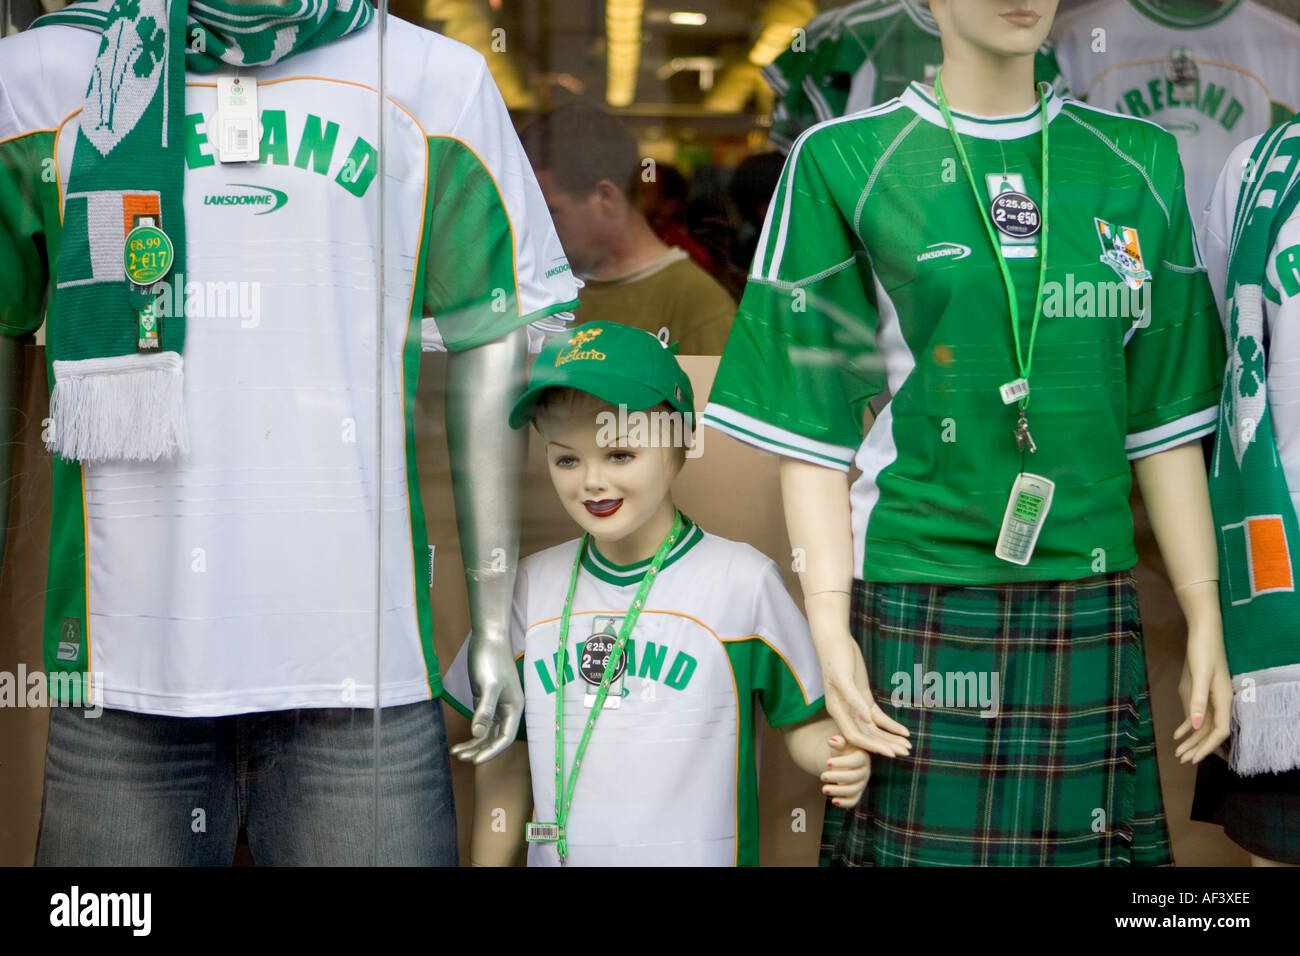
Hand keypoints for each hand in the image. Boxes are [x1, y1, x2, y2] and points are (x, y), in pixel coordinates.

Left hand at [449, 637, 523, 763]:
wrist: (487, 638)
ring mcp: (496, 706)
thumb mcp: (488, 685)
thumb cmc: (491, 659)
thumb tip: (478, 734)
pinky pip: (480, 723)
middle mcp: (507, 710)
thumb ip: (484, 710)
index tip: (475, 760)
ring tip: (456, 753)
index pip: (505, 737)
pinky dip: (471, 733)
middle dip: (480, 750)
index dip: (491, 751)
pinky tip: (459, 741)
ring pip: (486, 733)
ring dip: (473, 744)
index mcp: (514, 708)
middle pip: (495, 738)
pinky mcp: (484, 700)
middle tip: (461, 758)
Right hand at [819, 633, 910, 757]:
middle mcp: (845, 712)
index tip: (891, 754)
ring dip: (890, 738)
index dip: (873, 746)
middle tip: (907, 752)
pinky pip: (878, 716)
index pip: (856, 736)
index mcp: (837, 710)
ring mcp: (856, 706)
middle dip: (887, 745)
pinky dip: (891, 725)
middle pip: (867, 735)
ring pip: (874, 729)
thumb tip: (866, 720)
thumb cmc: (836, 658)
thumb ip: (854, 700)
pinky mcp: (864, 697)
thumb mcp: (843, 678)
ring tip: (908, 746)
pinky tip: (904, 731)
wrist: (835, 641)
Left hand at [821, 736, 869, 807]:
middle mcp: (865, 771)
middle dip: (837, 777)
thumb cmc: (844, 749)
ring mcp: (861, 783)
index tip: (827, 762)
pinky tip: (833, 801)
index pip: (855, 761)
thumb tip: (831, 741)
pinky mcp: (857, 793)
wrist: (845, 760)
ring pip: (853, 790)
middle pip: (854, 777)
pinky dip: (844, 803)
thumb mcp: (842, 744)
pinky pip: (853, 801)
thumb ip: (838, 742)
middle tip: (822, 776)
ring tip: (824, 789)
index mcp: (863, 757)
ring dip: (838, 791)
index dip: (842, 763)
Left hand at [1173, 624, 1232, 763]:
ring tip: (1179, 752)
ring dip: (1192, 739)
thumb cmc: (1203, 651)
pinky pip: (1197, 713)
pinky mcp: (1203, 691)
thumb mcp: (1199, 676)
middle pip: (1210, 731)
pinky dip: (1187, 725)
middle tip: (1182, 760)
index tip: (1193, 758)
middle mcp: (1220, 701)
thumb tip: (1195, 727)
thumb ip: (1198, 701)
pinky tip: (1177, 734)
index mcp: (1223, 699)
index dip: (1207, 746)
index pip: (1219, 731)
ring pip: (1203, 724)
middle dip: (1197, 747)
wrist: (1203, 631)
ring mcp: (1212, 696)